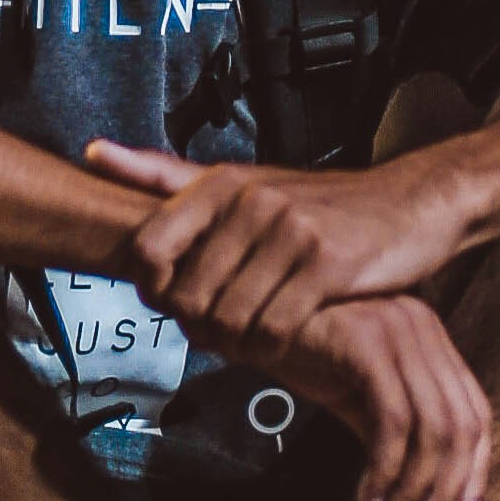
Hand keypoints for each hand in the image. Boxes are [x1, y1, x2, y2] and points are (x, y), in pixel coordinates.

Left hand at [85, 137, 458, 339]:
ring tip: (248, 336)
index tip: (171, 301)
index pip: (147, 250)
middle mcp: (250, 201)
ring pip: (227, 320)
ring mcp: (290, 232)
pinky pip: (274, 330)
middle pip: (186, 297)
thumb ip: (164, 175)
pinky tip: (281, 339)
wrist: (407, 205)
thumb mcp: (240, 180)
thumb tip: (91, 152)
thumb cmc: (314, 204)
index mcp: (219, 181)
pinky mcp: (327, 267)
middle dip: (194, 326)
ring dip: (233, 345)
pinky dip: (270, 349)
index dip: (151, 290)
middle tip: (216, 331)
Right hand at [276, 282, 491, 500]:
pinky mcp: (367, 340)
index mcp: (431, 337)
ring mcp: (397, 327)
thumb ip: (401, 437)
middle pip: (461, 426)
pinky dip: (384, 469)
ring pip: (431, 429)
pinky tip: (365, 497)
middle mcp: (423, 325)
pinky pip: (392, 421)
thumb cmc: (305, 358)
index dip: (476, 470)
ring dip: (412, 491)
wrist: (246, 323)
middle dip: (445, 493)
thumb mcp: (361, 401)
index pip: (476, 412)